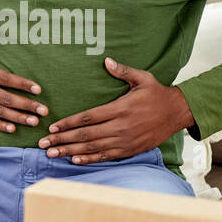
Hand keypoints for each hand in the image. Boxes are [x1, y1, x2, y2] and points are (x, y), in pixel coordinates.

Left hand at [38, 56, 194, 162]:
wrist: (177, 113)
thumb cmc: (157, 94)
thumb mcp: (142, 78)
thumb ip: (123, 71)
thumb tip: (106, 61)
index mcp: (120, 108)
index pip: (88, 117)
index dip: (68, 123)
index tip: (52, 127)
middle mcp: (120, 127)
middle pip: (85, 135)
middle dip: (62, 140)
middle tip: (44, 144)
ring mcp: (125, 141)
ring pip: (92, 148)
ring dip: (70, 151)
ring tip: (52, 154)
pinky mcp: (130, 150)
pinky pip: (106, 156)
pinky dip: (89, 159)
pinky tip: (74, 160)